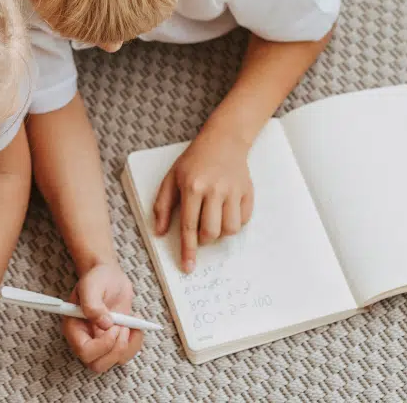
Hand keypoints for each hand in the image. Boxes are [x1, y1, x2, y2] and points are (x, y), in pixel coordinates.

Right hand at [61, 263, 143, 372]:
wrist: (109, 276)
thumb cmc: (96, 279)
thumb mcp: (91, 285)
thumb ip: (93, 304)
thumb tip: (105, 324)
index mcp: (74, 328)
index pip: (84, 351)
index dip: (102, 344)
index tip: (113, 326)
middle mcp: (86, 339)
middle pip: (97, 364)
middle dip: (115, 348)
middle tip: (122, 327)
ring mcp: (101, 343)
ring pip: (114, 361)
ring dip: (127, 344)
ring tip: (129, 322)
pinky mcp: (115, 342)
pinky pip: (127, 354)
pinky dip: (136, 342)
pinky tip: (135, 325)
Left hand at [153, 129, 254, 272]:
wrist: (223, 140)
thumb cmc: (194, 161)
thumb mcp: (171, 178)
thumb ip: (162, 205)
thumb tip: (159, 231)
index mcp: (192, 187)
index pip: (188, 226)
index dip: (188, 250)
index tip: (188, 266)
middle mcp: (214, 190)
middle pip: (211, 232)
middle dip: (204, 240)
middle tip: (200, 231)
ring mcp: (233, 191)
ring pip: (229, 230)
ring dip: (220, 232)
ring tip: (214, 219)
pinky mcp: (247, 192)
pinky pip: (243, 220)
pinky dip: (234, 223)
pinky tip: (226, 211)